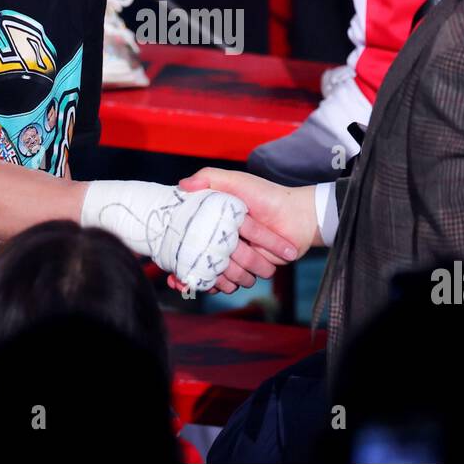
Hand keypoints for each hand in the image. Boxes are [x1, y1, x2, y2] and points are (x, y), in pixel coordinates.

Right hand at [170, 168, 317, 293]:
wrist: (298, 217)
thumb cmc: (267, 195)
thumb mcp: (237, 181)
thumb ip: (211, 178)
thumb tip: (182, 184)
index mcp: (212, 219)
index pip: (185, 235)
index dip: (172, 247)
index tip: (164, 259)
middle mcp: (219, 238)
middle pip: (196, 257)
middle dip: (185, 267)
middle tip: (176, 274)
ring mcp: (232, 254)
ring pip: (212, 271)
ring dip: (209, 275)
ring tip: (203, 274)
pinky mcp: (246, 269)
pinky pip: (228, 282)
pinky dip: (220, 285)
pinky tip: (213, 285)